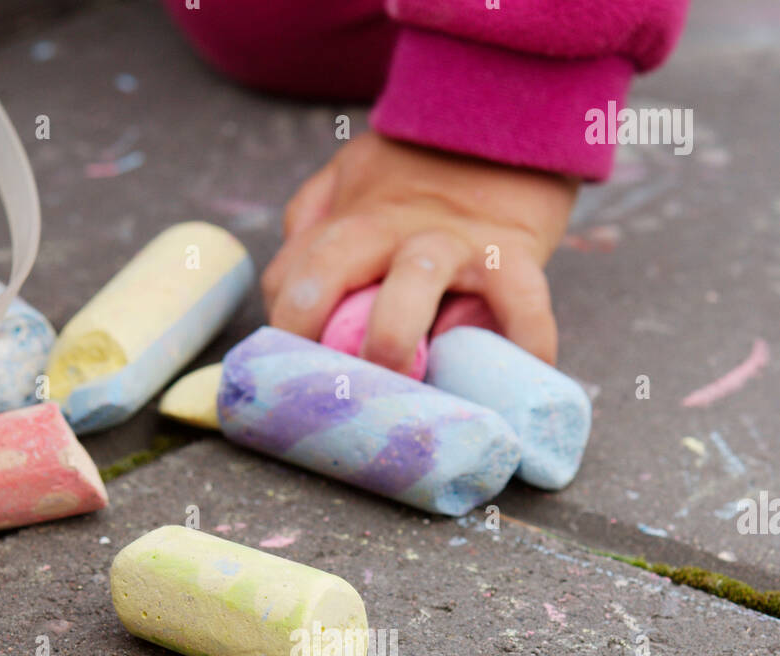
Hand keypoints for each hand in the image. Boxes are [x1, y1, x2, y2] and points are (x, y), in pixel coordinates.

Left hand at [262, 131, 578, 369]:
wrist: (512, 124)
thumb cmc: (423, 173)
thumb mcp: (354, 175)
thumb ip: (315, 218)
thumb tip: (283, 287)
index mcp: (350, 220)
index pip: (293, 274)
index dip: (282, 325)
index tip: (289, 369)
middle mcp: (392, 230)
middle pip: (331, 265)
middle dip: (311, 317)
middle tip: (320, 375)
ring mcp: (453, 241)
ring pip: (415, 280)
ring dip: (393, 330)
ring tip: (395, 378)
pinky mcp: (514, 252)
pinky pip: (522, 305)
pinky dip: (526, 344)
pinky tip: (521, 378)